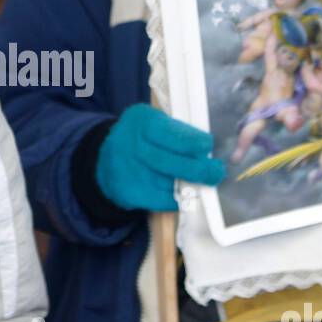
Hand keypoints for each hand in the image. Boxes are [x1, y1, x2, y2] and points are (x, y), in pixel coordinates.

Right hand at [96, 104, 225, 212]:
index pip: (173, 135)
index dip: (195, 143)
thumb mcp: (153, 123)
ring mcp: (129, 172)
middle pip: (173, 163)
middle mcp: (132, 146)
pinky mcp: (129, 193)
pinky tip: (183, 192)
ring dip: (192, 184)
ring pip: (171, 183)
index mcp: (141, 121)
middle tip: (216, 171)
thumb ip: (177, 132)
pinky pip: (163, 200)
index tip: (208, 146)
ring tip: (202, 181)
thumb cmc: (140, 138)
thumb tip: (208, 151)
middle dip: (201, 169)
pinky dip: (178, 198)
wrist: (104, 160)